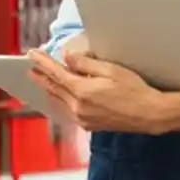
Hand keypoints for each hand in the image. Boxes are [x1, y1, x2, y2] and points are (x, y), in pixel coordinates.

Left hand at [25, 48, 169, 134]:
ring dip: (49, 89)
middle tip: (30, 67)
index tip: (32, 54)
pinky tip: (60, 96)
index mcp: (83, 91)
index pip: (56, 74)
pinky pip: (68, 110)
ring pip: (59, 101)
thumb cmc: (134, 90)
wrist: (148, 114)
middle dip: (41, 76)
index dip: (42, 63)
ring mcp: (82, 118)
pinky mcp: (89, 125)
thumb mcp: (111, 70)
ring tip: (41, 80)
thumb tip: (67, 58)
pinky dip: (61, 100)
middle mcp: (78, 107)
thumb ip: (86, 63)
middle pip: (54, 88)